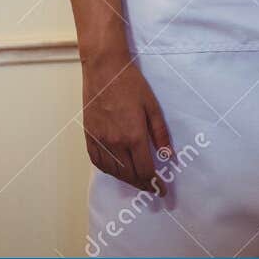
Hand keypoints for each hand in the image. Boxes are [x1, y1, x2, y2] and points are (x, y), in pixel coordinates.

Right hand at [82, 52, 173, 194]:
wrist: (104, 69)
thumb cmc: (131, 84)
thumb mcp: (153, 107)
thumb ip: (161, 134)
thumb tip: (169, 156)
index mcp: (134, 136)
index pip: (145, 170)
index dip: (155, 183)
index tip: (162, 189)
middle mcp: (115, 143)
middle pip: (130, 175)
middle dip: (142, 184)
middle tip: (152, 188)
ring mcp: (100, 140)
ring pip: (113, 171)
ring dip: (126, 180)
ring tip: (137, 180)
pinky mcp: (89, 136)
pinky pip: (97, 161)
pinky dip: (108, 170)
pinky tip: (116, 170)